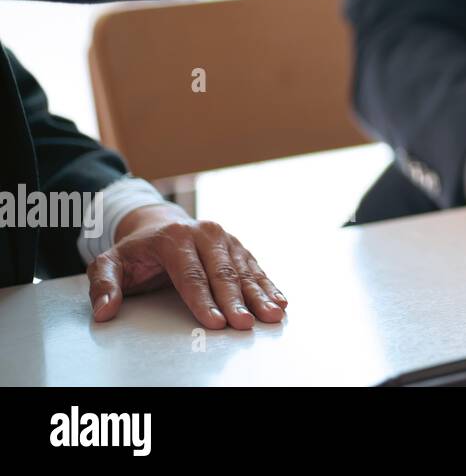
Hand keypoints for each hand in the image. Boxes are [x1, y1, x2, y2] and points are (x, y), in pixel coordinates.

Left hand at [86, 204, 285, 328]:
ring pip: (243, 270)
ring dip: (259, 294)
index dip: (203, 301)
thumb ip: (103, 284)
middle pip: (222, 273)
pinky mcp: (238, 247)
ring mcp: (225, 239)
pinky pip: (255, 268)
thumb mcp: (110, 262)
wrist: (160, 224)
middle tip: (245, 323)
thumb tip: (105, 311)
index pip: (190, 275)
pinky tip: (279, 300)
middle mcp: (204, 234)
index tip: (214, 322)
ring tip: (271, 314)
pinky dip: (268, 285)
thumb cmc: (136, 251)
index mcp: (174, 238)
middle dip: (235, 300)